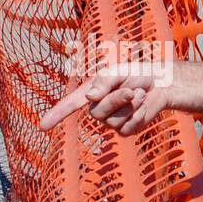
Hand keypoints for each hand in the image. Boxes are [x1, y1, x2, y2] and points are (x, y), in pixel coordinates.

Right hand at [40, 65, 169, 135]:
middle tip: (132, 89)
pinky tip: (144, 105)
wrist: (161, 83)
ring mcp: (111, 121)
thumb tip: (89, 98)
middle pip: (97, 112)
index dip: (56, 115)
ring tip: (139, 94)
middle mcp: (98, 108)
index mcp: (91, 92)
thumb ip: (103, 82)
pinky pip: (127, 128)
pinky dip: (139, 115)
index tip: (41, 126)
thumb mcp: (118, 71)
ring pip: (113, 121)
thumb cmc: (137, 73)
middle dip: (116, 99)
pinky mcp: (126, 130)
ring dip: (130, 106)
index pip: (69, 105)